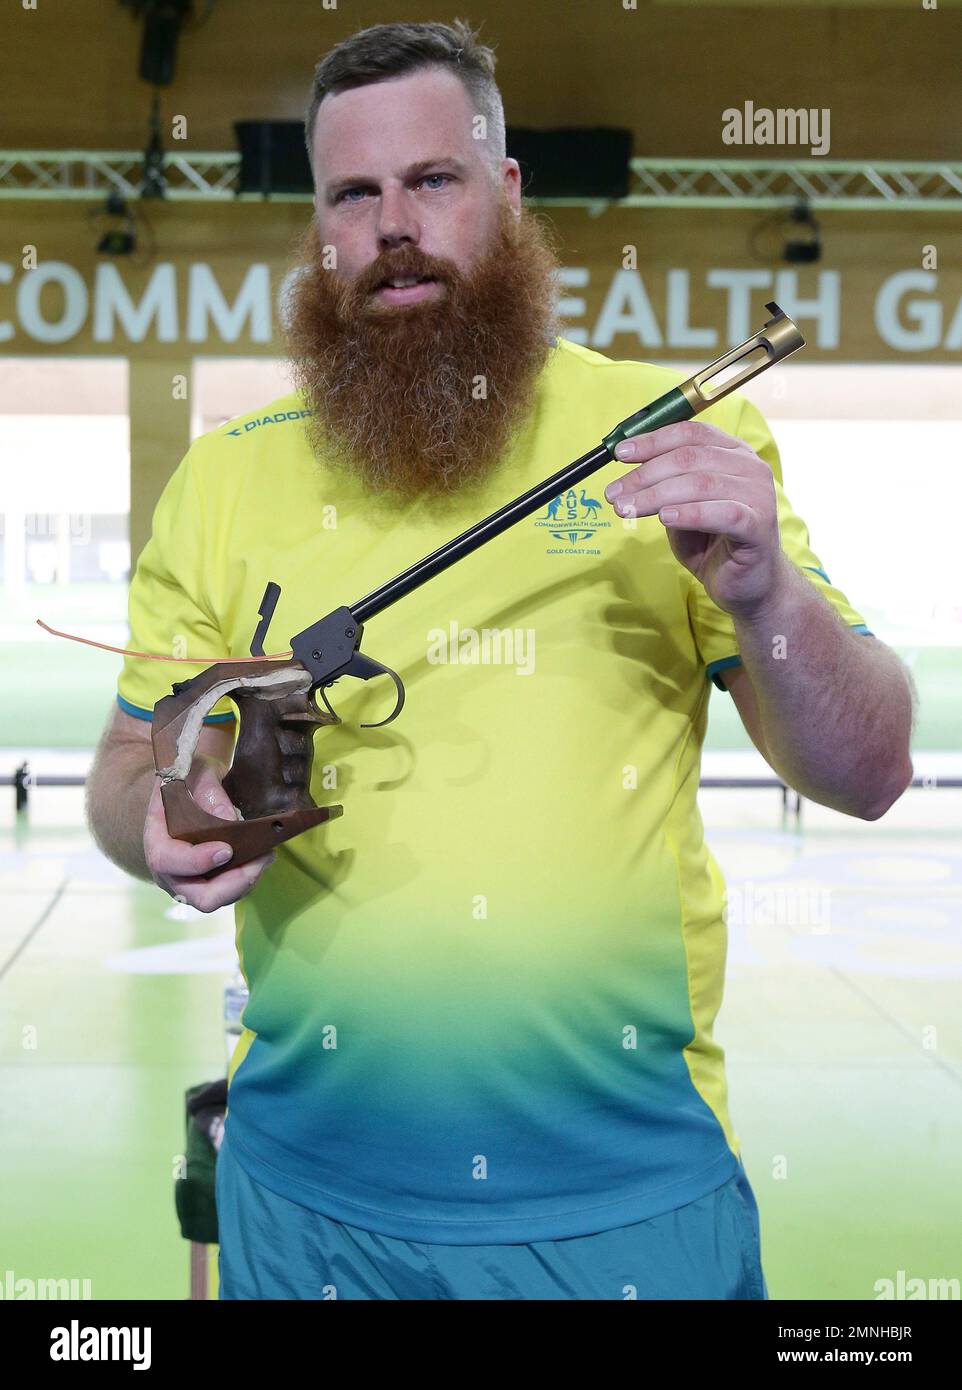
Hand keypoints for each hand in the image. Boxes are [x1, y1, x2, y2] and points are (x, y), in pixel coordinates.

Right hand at [143, 753, 274, 912]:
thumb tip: (233, 823)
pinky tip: (262, 858)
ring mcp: (189, 881)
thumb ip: (211, 794)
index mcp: (156, 840)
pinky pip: (229, 892)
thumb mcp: (198, 774)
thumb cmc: (191, 778)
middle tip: (260, 859)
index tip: (227, 850)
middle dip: (234, 883)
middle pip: (199, 896)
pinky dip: (248, 880)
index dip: (197, 861)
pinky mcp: (208, 883)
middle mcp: (169, 870)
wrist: (193, 785)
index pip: (168, 861)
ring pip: (220, 898)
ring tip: (266, 855)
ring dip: (246, 881)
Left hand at [604, 420, 790, 617]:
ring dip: (656, 495)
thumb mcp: (681, 509)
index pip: (691, 433)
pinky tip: (665, 518)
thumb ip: (664, 488)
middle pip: (690, 457)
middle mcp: (750, 468)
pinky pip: (722, 513)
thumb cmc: (713, 543)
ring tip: (626, 509)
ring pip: (701, 483)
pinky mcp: (759, 526)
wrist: (747, 586)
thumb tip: (626, 478)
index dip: (652, 441)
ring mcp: (759, 495)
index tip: (619, 454)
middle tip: (614, 493)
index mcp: (733, 453)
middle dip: (645, 474)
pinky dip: (690, 513)